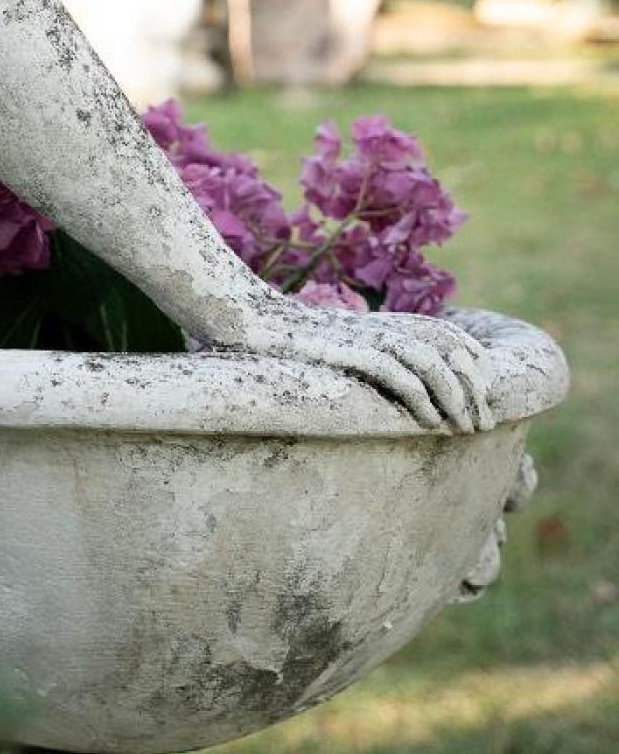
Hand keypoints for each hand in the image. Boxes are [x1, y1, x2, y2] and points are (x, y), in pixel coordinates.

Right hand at [288, 307, 495, 432]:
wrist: (263, 327)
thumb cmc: (307, 346)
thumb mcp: (355, 347)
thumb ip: (386, 357)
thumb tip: (419, 389)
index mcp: (394, 323)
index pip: (453, 337)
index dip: (478, 365)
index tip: (489, 396)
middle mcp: (389, 326)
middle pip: (452, 352)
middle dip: (475, 390)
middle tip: (486, 425)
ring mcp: (371, 338)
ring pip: (432, 364)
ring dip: (456, 399)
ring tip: (467, 430)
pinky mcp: (353, 354)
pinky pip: (399, 375)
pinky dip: (421, 399)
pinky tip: (430, 423)